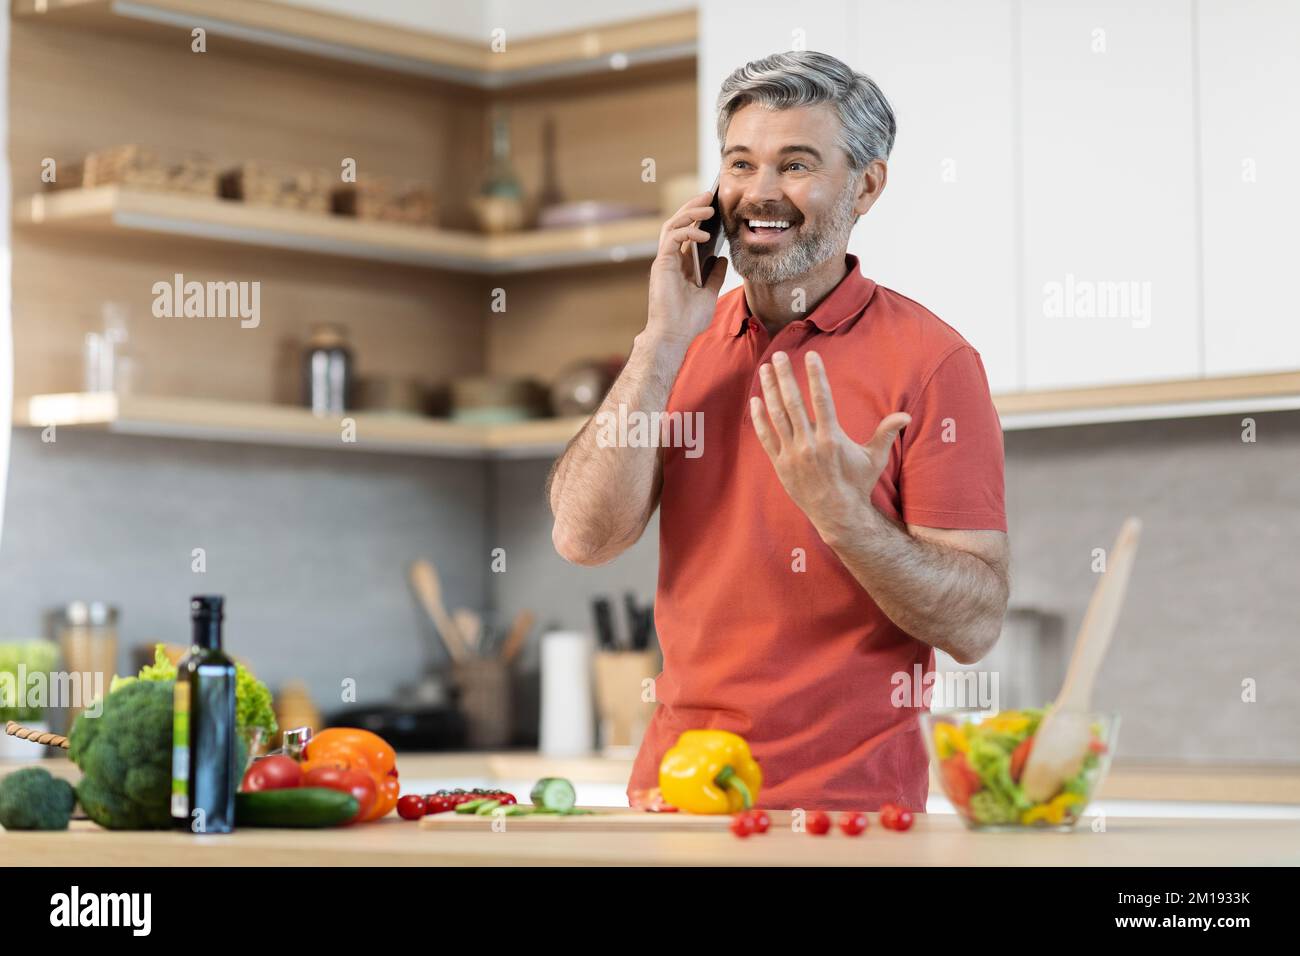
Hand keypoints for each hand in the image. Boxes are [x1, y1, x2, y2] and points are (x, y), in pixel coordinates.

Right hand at [644, 190, 728, 346]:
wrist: (675, 335)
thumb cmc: (688, 319)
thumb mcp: (709, 293)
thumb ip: (715, 274)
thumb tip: (722, 258)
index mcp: (680, 264)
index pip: (687, 233)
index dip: (698, 217)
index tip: (714, 206)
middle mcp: (670, 259)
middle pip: (678, 223)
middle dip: (693, 207)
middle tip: (709, 194)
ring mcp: (664, 260)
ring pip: (673, 225)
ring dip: (690, 212)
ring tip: (708, 205)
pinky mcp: (661, 263)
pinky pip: (672, 238)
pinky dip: (687, 231)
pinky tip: (703, 233)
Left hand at [750, 350, 910, 542]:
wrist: (837, 514)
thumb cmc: (857, 484)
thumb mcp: (874, 459)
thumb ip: (886, 433)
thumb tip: (906, 415)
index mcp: (832, 438)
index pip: (822, 399)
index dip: (815, 375)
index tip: (810, 355)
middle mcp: (809, 444)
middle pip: (793, 402)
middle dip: (785, 376)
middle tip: (778, 355)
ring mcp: (792, 454)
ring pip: (777, 416)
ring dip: (770, 391)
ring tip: (765, 370)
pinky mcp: (780, 464)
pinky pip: (766, 437)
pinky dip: (759, 418)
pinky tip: (755, 400)